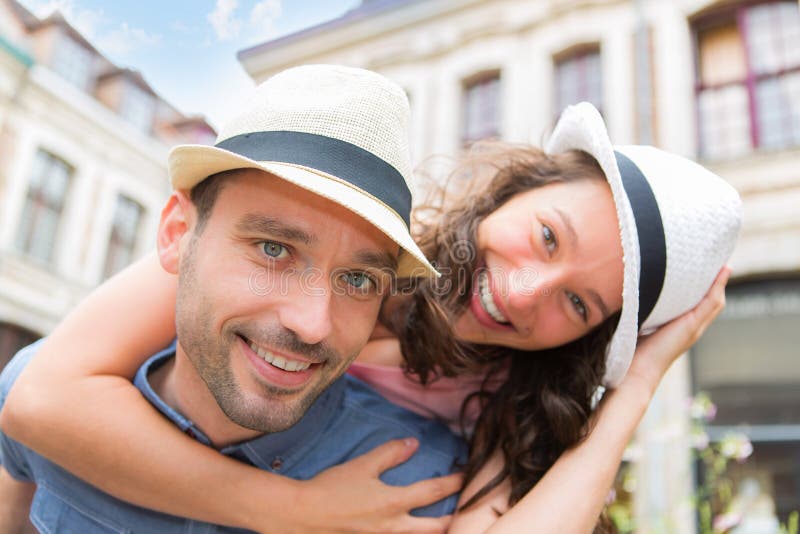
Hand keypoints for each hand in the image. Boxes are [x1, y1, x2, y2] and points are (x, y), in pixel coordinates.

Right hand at [272, 438, 462, 533]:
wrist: (303, 516)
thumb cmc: (332, 489)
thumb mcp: (362, 466)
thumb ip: (390, 453)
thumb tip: (414, 443)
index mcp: (394, 504)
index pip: (433, 492)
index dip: (454, 482)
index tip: (467, 475)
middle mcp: (394, 528)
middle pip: (436, 529)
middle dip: (455, 519)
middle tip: (466, 508)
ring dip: (434, 530)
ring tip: (444, 520)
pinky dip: (409, 533)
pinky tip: (410, 527)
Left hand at [622, 266, 731, 395]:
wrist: (636, 372)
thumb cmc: (631, 352)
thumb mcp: (636, 324)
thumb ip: (637, 311)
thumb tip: (624, 291)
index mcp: (679, 328)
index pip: (696, 304)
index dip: (702, 287)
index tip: (703, 268)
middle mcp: (690, 328)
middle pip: (710, 301)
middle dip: (715, 281)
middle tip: (718, 259)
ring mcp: (693, 327)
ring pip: (714, 301)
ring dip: (720, 281)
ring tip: (722, 262)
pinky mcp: (692, 326)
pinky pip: (710, 303)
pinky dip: (717, 287)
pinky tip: (722, 271)